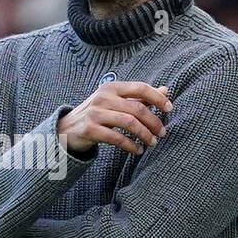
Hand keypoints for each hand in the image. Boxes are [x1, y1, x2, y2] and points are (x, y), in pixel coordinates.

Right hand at [56, 81, 173, 155]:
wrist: (67, 129)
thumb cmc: (97, 114)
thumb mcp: (116, 102)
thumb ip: (139, 97)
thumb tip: (165, 89)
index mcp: (111, 87)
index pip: (140, 88)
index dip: (158, 98)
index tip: (169, 109)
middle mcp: (103, 97)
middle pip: (137, 108)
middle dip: (154, 122)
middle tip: (162, 133)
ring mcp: (95, 113)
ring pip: (129, 123)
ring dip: (145, 135)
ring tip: (152, 143)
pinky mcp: (90, 129)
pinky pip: (117, 138)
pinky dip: (131, 145)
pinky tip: (138, 150)